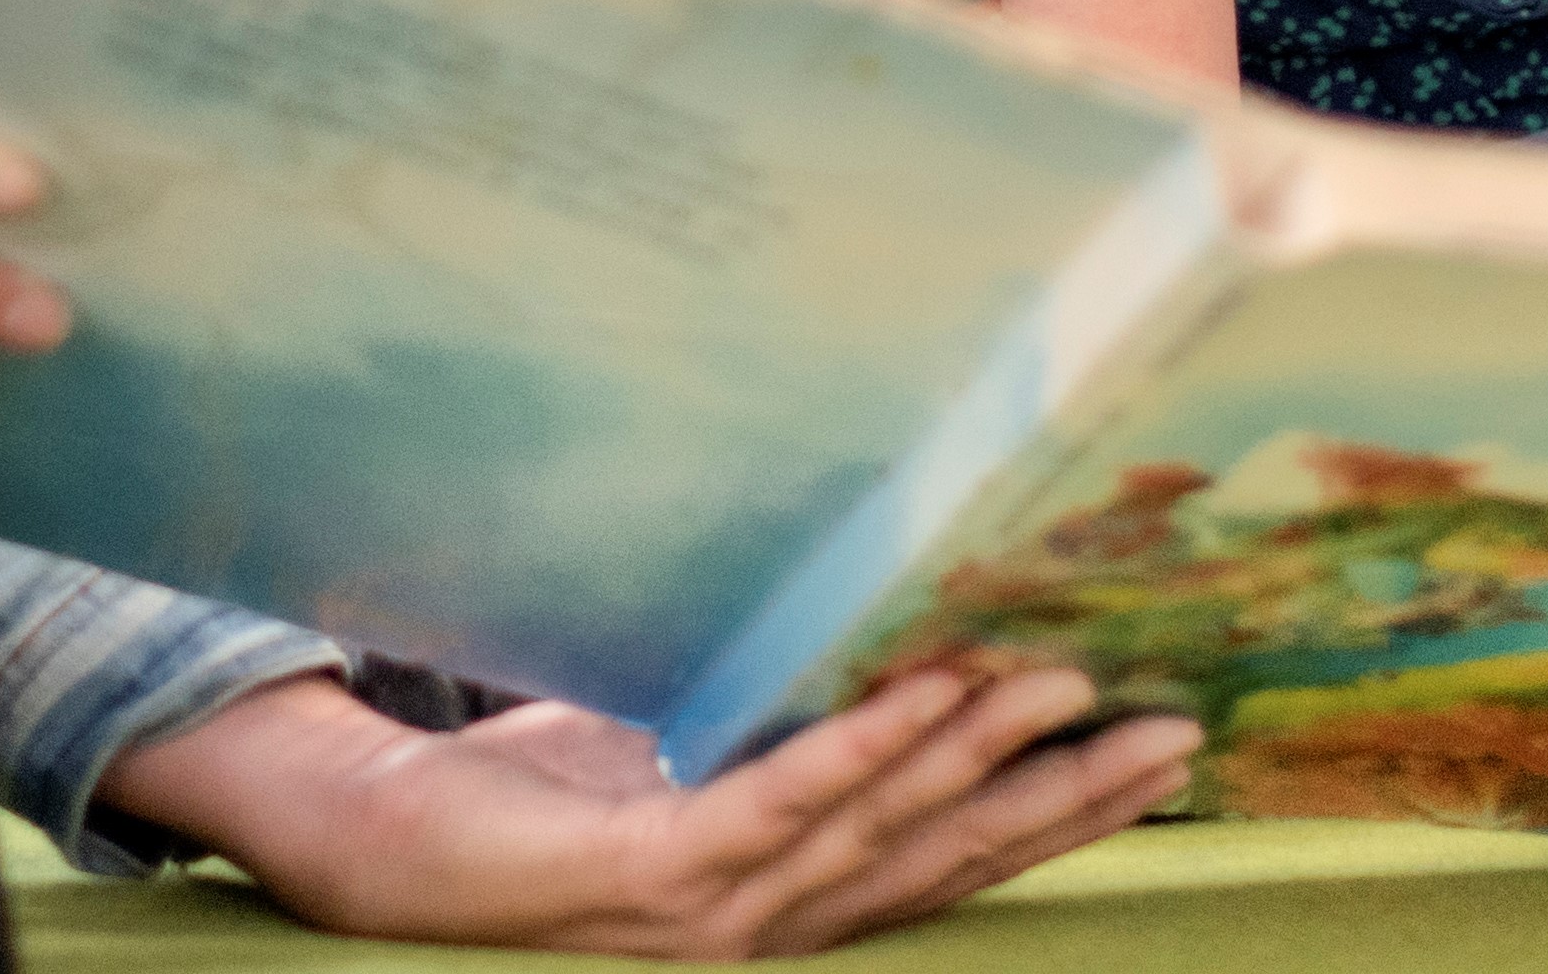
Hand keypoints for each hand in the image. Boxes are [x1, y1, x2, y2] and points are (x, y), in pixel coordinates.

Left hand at [92, 662, 1194, 956]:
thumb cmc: (525, 797)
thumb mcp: (676, 745)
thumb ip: (768, 719)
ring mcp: (711, 909)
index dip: (1054, 812)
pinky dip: (859, 749)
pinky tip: (926, 697)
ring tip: (1072, 691)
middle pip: (945, 855)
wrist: (374, 847)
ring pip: (880, 828)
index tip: (1152, 751)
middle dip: (1065, 798)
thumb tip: (877, 627)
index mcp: (782, 895)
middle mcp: (767, 921)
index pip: (945, 857)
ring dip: (985, 756)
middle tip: (1173, 736)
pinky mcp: (649, 871)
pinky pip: (776, 801)